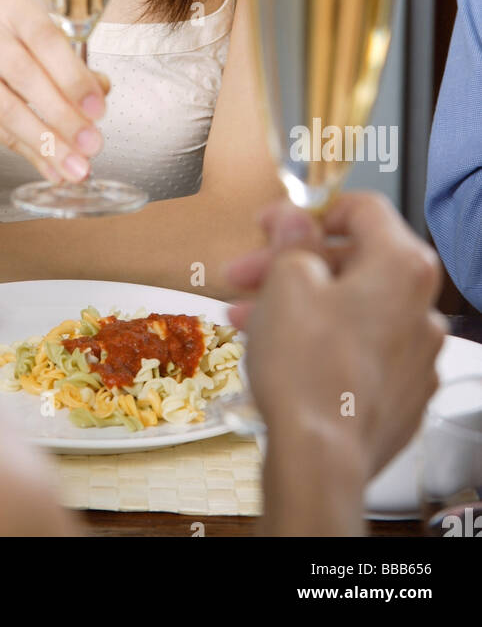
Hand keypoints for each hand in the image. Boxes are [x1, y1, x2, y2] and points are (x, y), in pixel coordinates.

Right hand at [0, 0, 109, 183]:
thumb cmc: (22, 54)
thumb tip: (102, 90)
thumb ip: (79, 71)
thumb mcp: (52, 53)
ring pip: (6, 108)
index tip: (97, 109)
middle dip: (63, 116)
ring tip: (75, 166)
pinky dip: (28, 152)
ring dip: (46, 142)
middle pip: (24, 75)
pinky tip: (51, 167)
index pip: (45, 37)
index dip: (73, 76)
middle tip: (92, 144)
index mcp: (13, 3)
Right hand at [227, 192, 446, 479]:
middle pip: (354, 262)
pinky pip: (360, 350)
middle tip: (244, 273)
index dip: (308, 209)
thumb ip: (293, 237)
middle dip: (291, 263)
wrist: (321, 460)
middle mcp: (422, 307)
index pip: (363, 208)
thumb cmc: (308, 367)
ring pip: (351, 309)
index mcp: (402, 266)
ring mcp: (416, 356)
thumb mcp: (287, 280)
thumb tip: (294, 216)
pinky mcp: (403, 394)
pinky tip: (280, 351)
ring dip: (298, 303)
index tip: (271, 223)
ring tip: (245, 317)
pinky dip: (322, 341)